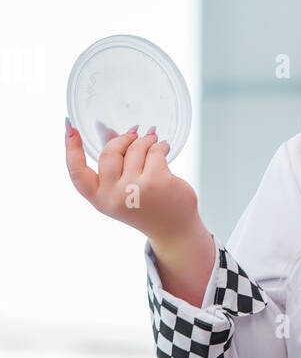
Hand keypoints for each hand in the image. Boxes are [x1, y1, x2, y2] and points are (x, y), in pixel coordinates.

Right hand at [64, 123, 200, 241]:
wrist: (173, 229)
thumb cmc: (147, 207)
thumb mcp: (121, 193)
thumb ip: (113, 168)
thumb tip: (110, 132)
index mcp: (99, 199)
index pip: (77, 172)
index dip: (71, 148)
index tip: (69, 127)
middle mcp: (114, 196)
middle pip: (109, 153)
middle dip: (123, 139)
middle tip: (134, 133)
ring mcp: (135, 189)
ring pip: (135, 149)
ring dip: (145, 140)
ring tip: (152, 140)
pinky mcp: (157, 181)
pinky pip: (155, 151)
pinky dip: (160, 145)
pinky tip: (163, 148)